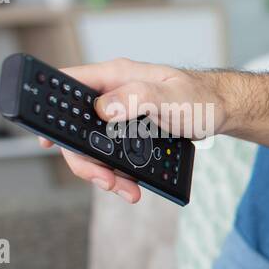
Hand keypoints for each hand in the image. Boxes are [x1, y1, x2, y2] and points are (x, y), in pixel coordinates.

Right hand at [35, 58, 226, 203]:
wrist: (223, 112)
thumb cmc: (200, 98)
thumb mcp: (171, 96)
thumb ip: (137, 97)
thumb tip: (103, 108)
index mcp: (116, 77)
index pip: (69, 85)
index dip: (49, 108)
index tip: (45, 139)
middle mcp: (113, 96)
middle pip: (78, 129)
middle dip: (86, 159)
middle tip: (104, 180)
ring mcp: (121, 117)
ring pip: (97, 148)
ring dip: (105, 173)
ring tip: (126, 191)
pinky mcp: (132, 135)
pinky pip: (115, 156)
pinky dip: (121, 174)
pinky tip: (133, 187)